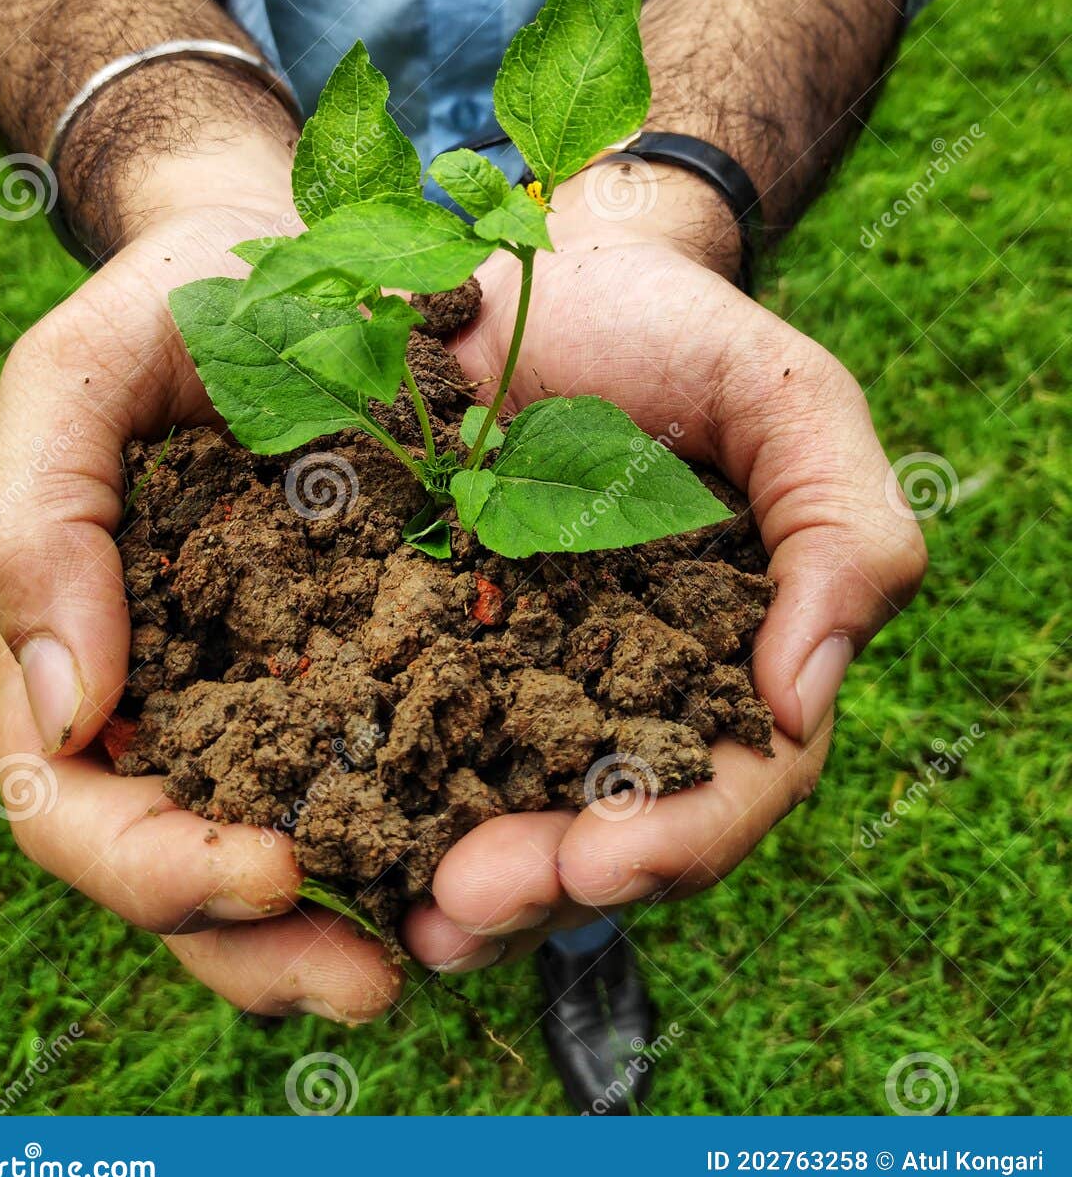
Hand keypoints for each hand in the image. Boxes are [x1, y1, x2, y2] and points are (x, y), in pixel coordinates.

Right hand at [0, 153, 402, 1022]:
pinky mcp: (377, 658)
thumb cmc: (177, 302)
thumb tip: (66, 708)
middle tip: (378, 978)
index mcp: (79, 650)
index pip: (78, 805)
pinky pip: (393, 767)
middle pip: (187, 868)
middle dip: (268, 942)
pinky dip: (435, 824)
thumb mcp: (78, 371)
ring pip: (294, 849)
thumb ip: (34, 520)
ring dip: (360, 918)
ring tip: (454, 944)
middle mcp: (174, 695)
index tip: (270, 868)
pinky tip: (507, 841)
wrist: (302, 249)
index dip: (155, 865)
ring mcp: (277, 687)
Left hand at [399, 168, 925, 970]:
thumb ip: (842, 532)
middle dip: (542, 884)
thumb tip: (801, 702)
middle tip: (462, 909)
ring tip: (400, 911)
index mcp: (731, 661)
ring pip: (504, 817)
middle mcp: (630, 695)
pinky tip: (334, 830)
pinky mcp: (419, 642)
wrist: (535, 266)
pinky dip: (381, 795)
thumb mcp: (787, 401)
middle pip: (607, 833)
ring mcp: (519, 676)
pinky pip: (405, 741)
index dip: (677, 839)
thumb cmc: (676, 330)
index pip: (733, 787)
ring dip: (459, 878)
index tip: (598, 862)